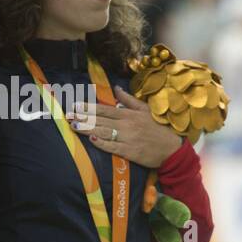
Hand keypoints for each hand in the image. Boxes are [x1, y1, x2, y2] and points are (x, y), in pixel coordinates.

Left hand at [68, 86, 182, 168]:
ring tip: (74, 125)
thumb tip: (116, 89)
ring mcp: (128, 138)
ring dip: (88, 129)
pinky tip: (92, 139)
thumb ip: (129, 100)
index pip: (106, 109)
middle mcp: (127, 125)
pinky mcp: (130, 152)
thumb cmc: (158, 128)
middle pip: (101, 120)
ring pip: (104, 132)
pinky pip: (113, 147)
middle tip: (68, 115)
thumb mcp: (145, 110)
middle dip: (83, 117)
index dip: (89, 107)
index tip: (76, 105)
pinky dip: (102, 143)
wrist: (172, 148)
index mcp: (129, 114)